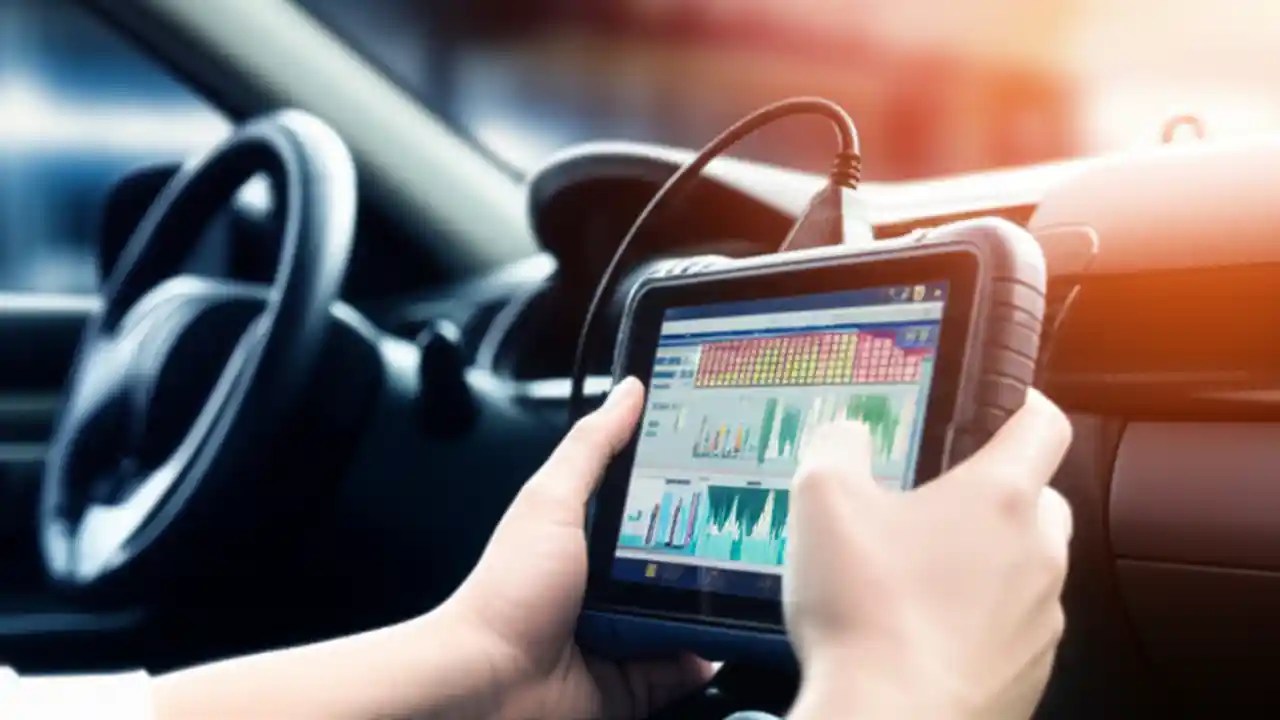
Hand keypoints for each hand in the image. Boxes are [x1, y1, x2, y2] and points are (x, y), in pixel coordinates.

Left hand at [440, 377, 712, 718]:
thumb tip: (628, 392)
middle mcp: (608, 585)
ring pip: (688, 613)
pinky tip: (721, 637)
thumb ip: (592, 448)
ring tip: (744, 582)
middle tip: (749, 530)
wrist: (487, 682)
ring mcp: (623, 634)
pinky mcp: (635, 681)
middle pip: (678, 561)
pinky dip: (705, 655)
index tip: (727, 465)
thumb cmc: (507, 593)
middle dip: (710, 550)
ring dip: (712, 603)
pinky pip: (686, 666)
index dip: (687, 484)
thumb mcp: (552, 502)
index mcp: (589, 538)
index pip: (649, 502)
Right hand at [785, 390, 1072, 719]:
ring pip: (1030, 571)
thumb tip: (845, 434)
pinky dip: (983, 623)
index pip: (1044, 427)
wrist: (889, 719)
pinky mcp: (1030, 675)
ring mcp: (1040, 620)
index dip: (1031, 406)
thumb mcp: (823, 501)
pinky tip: (928, 633)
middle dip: (1004, 496)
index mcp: (999, 498)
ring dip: (991, 565)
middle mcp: (1037, 555)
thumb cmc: (865, 610)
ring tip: (924, 579)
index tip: (1021, 404)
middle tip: (946, 505)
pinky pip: (1015, 631)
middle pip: (1043, 502)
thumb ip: (837, 448)